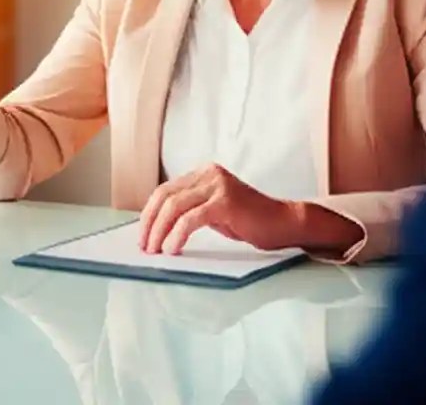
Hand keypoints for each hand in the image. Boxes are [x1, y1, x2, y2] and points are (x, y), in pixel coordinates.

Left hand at [138, 163, 296, 254]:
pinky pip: (191, 218)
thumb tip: (160, 228)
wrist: (282, 222)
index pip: (165, 190)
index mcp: (203, 174)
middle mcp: (208, 174)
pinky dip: (177, 235)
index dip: (149, 214)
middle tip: (145, 246)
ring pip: (174, 206)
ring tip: (156, 251)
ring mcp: (217, 186)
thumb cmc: (249, 221)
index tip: (143, 235)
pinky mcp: (225, 202)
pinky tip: (173, 248)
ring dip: (160, 231)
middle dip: (150, 223)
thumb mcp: (214, 211)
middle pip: (165, 196)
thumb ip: (191, 210)